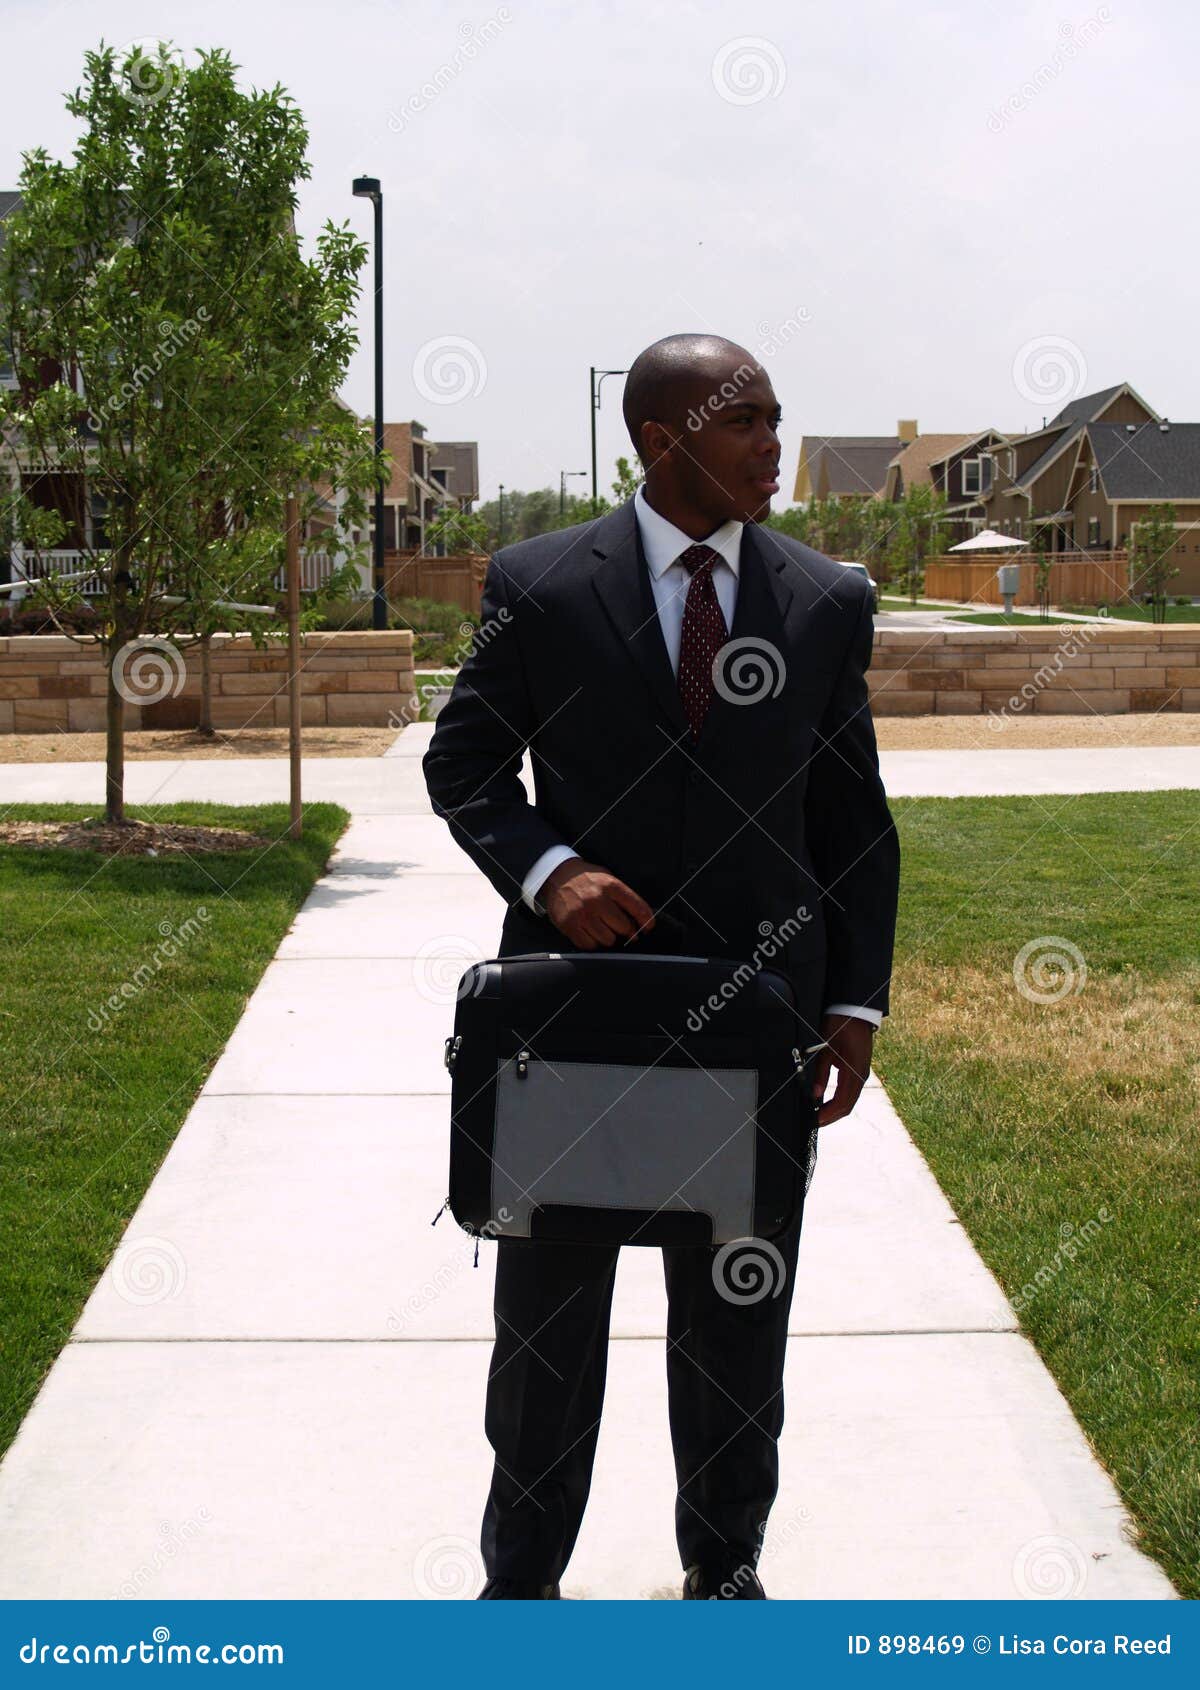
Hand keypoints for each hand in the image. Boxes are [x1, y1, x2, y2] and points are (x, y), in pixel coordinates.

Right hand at [541, 857, 655, 949]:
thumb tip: (639, 919)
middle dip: (628, 931)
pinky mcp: (569, 925)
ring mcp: (582, 914)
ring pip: (607, 940)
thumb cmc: (586, 879)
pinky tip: (592, 933)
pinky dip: (593, 943)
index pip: (636, 907)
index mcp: (610, 886)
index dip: (646, 920)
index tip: (649, 927)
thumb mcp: (608, 878)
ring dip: (610, 938)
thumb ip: (623, 897)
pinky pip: (589, 945)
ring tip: (606, 930)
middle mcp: (596, 900)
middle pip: (623, 927)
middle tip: (626, 931)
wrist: (557, 876)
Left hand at [809, 1012, 874, 1126]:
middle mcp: (861, 1075)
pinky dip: (840, 1099)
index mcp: (854, 1072)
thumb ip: (821, 1074)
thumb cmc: (841, 1026)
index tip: (815, 1122)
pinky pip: (851, 1090)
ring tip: (820, 1115)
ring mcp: (861, 1072)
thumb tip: (815, 1095)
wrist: (855, 1010)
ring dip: (836, 1109)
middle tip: (815, 1122)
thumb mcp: (826, 1050)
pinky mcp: (859, 1068)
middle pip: (848, 1105)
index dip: (828, 1115)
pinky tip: (829, 1101)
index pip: (843, 1102)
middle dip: (831, 1116)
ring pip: (850, 1099)